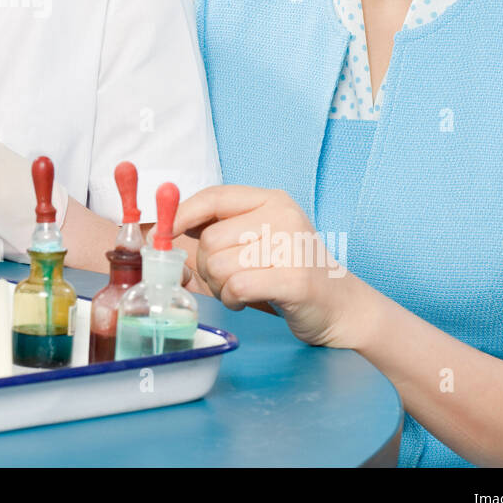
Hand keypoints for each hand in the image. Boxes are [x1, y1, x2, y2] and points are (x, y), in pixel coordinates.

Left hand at [173, 185, 368, 347]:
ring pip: (220, 266)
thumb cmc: (287, 272)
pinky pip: (237, 287)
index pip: (214, 196)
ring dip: (221, 287)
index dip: (181, 214)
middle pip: (211, 239)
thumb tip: (164, 227)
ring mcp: (292, 247)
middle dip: (207, 267)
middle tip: (226, 279)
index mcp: (271, 200)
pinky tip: (246, 300)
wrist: (341, 305)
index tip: (161, 232)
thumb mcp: (256, 239)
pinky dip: (233, 299)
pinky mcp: (295, 280)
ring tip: (241, 289)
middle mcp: (283, 217)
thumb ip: (219, 229)